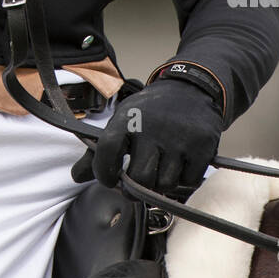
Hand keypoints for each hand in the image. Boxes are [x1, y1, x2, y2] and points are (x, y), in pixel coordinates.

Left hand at [84, 79, 222, 196]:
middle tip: (137, 184)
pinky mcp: (202, 146)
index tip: (109, 179)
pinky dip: (183, 180)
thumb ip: (100, 150)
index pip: (107, 150)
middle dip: (136, 188)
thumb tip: (76, 176)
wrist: (191, 89)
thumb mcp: (124, 120)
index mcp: (128, 118)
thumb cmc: (151, 111)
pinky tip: (179, 164)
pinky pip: (188, 181)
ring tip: (160, 169)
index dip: (103, 172)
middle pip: (140, 178)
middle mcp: (153, 127)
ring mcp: (179, 138)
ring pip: (165, 184)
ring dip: (161, 184)